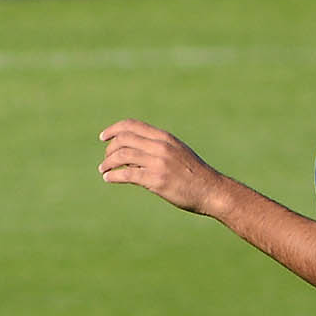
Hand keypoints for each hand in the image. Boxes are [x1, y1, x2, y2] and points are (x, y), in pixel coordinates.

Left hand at [99, 120, 232, 214]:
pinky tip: (109, 178)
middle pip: (124, 139)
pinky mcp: (156, 180)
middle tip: (106, 160)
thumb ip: (156, 150)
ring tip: (103, 170)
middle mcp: (161, 146)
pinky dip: (113, 175)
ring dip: (108, 162)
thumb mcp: (176, 153)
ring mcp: (159, 163)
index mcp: (165, 137)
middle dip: (110, 148)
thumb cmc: (193, 174)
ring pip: (123, 155)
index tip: (103, 137)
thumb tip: (130, 157)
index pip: (132, 125)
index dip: (114, 129)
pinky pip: (127, 174)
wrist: (211, 190)